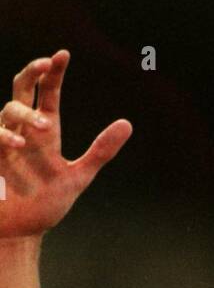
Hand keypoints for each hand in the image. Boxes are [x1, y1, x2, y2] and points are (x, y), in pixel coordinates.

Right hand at [0, 50, 131, 238]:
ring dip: (26, 113)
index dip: (53, 72)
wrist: (22, 233)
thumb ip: (101, 151)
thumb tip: (127, 123)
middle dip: (32, 72)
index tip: (63, 54)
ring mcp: (5, 143)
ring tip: (44, 126)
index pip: (47, 93)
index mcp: (45, 132)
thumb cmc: (45, 205)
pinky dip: (5, 137)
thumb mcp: (78, 177)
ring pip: (8, 110)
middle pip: (22, 89)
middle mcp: (24, 131)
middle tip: (46, 64)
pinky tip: (19, 145)